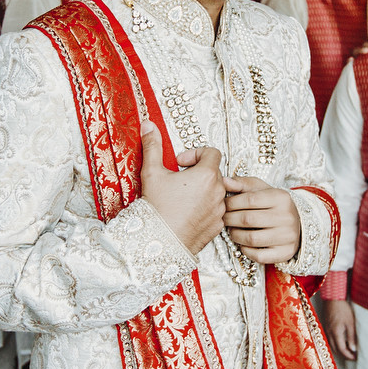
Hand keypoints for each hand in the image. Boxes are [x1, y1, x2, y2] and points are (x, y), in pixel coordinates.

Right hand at [139, 126, 225, 255]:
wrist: (158, 242)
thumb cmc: (156, 209)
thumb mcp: (152, 172)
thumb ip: (153, 145)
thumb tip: (149, 126)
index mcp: (207, 175)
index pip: (212, 152)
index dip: (196, 154)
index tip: (181, 163)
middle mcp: (218, 192)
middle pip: (214, 173)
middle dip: (197, 173)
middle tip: (178, 180)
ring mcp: (219, 211)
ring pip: (215, 193)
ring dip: (201, 191)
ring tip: (181, 198)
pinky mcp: (216, 227)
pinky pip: (215, 212)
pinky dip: (203, 209)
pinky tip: (186, 213)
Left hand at [223, 176, 300, 264]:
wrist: (298, 224)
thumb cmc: (274, 205)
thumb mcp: (262, 190)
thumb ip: (243, 184)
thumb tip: (224, 181)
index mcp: (281, 197)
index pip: (250, 200)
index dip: (231, 203)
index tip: (223, 205)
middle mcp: (287, 217)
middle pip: (248, 219)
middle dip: (230, 219)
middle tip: (223, 219)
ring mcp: (288, 236)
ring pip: (252, 239)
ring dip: (235, 235)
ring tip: (232, 230)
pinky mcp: (285, 252)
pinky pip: (259, 256)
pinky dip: (246, 250)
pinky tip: (243, 243)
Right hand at [324, 299, 357, 360]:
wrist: (333, 298)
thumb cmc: (343, 309)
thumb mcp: (350, 323)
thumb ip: (351, 337)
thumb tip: (353, 349)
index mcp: (336, 333)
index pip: (342, 350)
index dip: (348, 355)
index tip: (355, 358)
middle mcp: (329, 333)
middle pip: (336, 350)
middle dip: (344, 355)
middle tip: (352, 356)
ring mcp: (326, 330)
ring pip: (332, 345)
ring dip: (340, 350)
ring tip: (348, 350)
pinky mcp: (326, 326)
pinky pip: (330, 339)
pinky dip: (336, 344)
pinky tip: (341, 341)